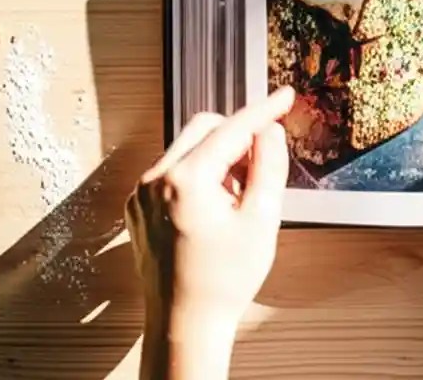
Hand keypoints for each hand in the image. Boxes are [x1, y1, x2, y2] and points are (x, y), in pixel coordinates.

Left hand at [126, 88, 293, 377]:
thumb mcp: (261, 220)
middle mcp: (155, 180)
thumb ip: (268, 167)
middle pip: (203, 128)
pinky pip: (173, 172)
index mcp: (186, 181)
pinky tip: (217, 208)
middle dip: (237, 135)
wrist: (185, 323)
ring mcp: (142, 194)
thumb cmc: (223, 281)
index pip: (231, 129)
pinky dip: (199, 175)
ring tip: (239, 198)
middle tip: (263, 161)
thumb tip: (269, 133)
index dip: (262, 111)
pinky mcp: (138, 208)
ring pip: (187, 149)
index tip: (284, 97)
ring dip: (218, 157)